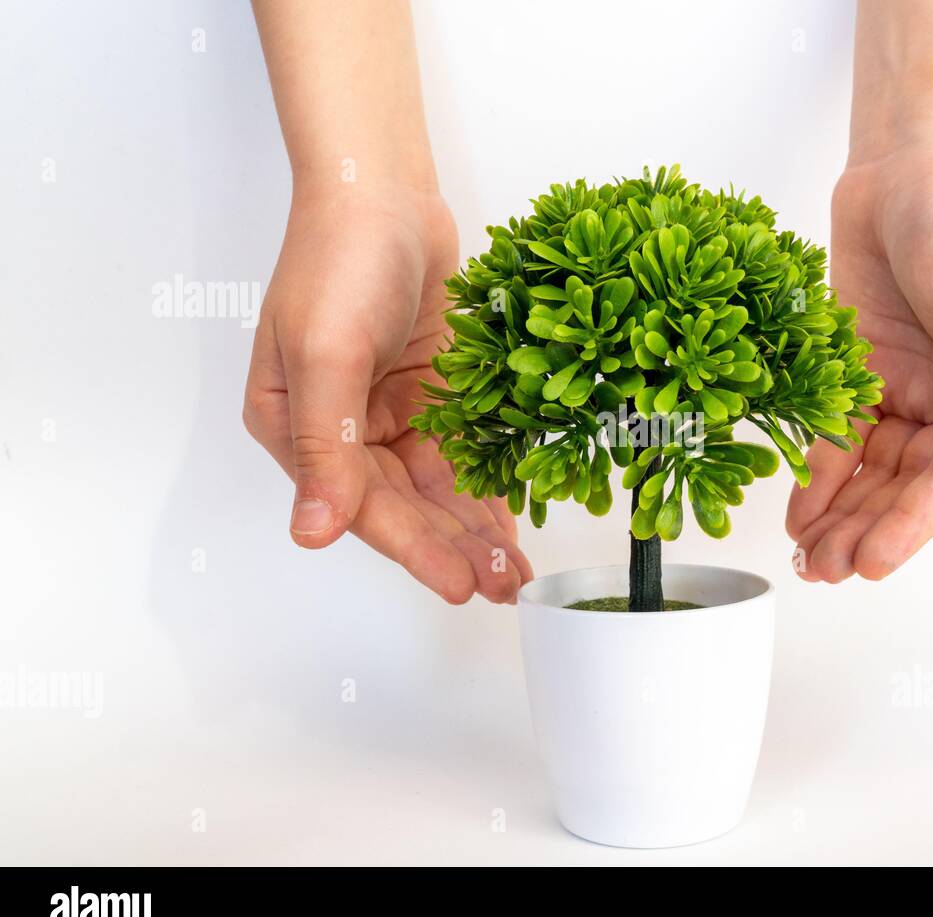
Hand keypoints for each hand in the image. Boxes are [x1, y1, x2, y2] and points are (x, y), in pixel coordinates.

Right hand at [242, 182, 532, 603]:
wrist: (385, 192)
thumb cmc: (339, 258)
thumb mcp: (325, 351)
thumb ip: (325, 445)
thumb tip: (311, 531)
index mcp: (297, 428)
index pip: (361, 505)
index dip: (413, 549)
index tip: (459, 584)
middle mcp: (343, 432)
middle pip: (404, 507)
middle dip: (453, 549)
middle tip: (502, 586)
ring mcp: (391, 415)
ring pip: (437, 490)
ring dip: (475, 529)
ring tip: (515, 571)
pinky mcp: (433, 397)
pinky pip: (463, 455)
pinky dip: (489, 486)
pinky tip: (515, 522)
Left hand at [786, 150, 932, 581]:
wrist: (906, 162)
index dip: (912, 525)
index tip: (872, 561)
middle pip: (904, 485)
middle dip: (867, 531)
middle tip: (827, 571)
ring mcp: (899, 387)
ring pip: (868, 471)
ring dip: (840, 516)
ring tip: (809, 559)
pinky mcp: (855, 371)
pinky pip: (836, 435)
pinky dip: (818, 474)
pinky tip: (798, 512)